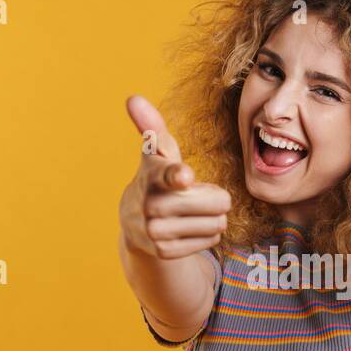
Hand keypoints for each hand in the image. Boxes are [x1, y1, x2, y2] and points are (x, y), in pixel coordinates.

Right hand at [119, 95, 230, 258]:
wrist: (135, 222)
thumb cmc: (157, 178)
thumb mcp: (157, 153)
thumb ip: (151, 126)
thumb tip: (133, 98)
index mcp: (153, 176)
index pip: (168, 174)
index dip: (178, 175)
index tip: (185, 176)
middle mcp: (151, 205)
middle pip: (217, 202)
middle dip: (217, 197)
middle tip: (199, 193)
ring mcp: (156, 232)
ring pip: (216, 223)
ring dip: (214, 216)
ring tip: (194, 211)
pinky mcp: (165, 252)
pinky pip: (210, 240)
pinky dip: (208, 233)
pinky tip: (190, 226)